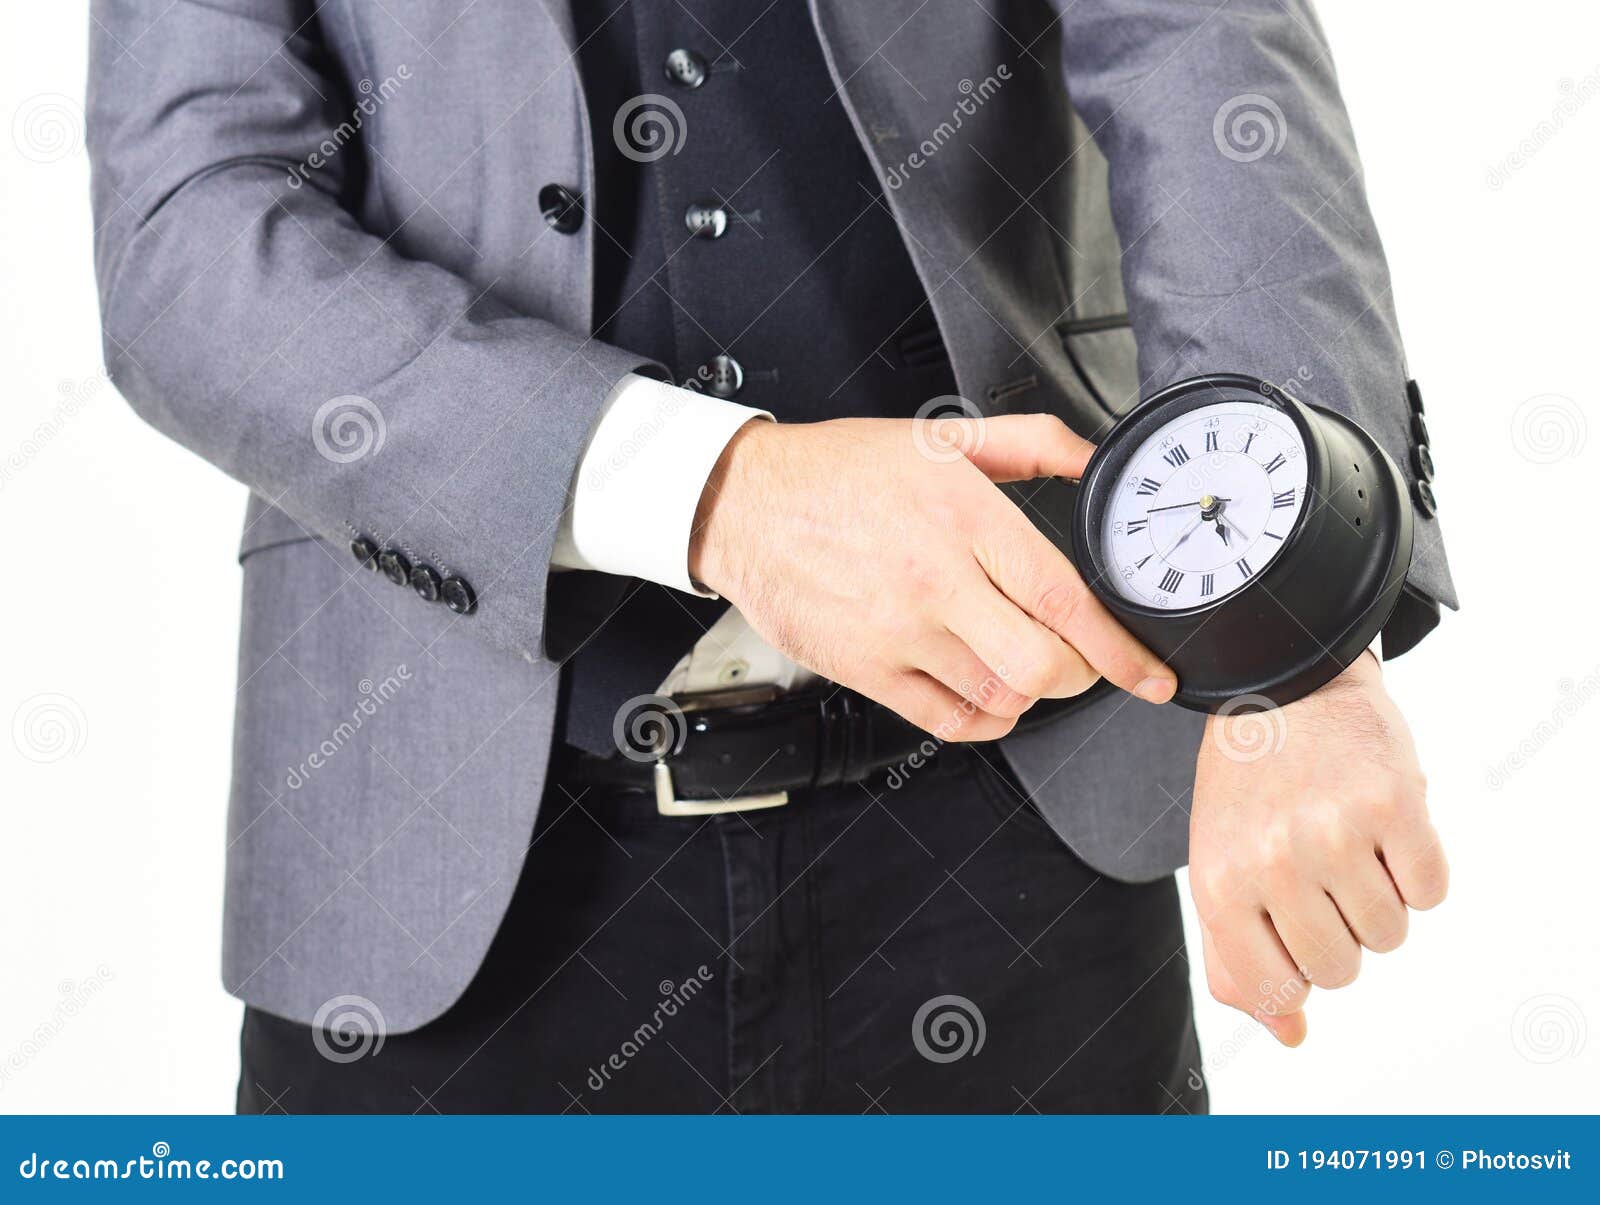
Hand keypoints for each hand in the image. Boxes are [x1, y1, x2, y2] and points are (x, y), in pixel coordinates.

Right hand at [688, 414, 1176, 740]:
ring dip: (1031, 694)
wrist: (744, 503)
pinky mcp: (865, 669)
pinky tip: (987, 693)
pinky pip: (947, 721)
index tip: (1150, 674)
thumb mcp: (940, 438)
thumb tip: (1092, 459)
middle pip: (1040, 664)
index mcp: (963, 517)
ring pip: (999, 698)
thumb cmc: (837, 471)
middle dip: (1080, 675)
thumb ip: (1030, 443)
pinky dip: (985, 718)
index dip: (1119, 648)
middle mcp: (934, 580)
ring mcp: (897, 632)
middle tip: (1083, 662)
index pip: (1062, 598)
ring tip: (1027, 667)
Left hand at [1189, 651, 1447, 1044]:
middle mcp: (1273, 863)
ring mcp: (1334, 833)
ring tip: (1347, 842)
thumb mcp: (1218, 867)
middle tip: (1318, 870)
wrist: (1281, 682)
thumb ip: (1239, 960)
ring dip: (1379, 898)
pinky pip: (1431, 890)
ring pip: (1390, 934)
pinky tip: (1380, 824)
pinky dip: (1416, 867)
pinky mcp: (1393, 804)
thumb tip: (1291, 1036)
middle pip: (1342, 969)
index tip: (1291, 922)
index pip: (1279, 991)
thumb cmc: (1247, 787)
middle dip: (1339, 931)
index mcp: (1220, 885)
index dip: (1297, 968)